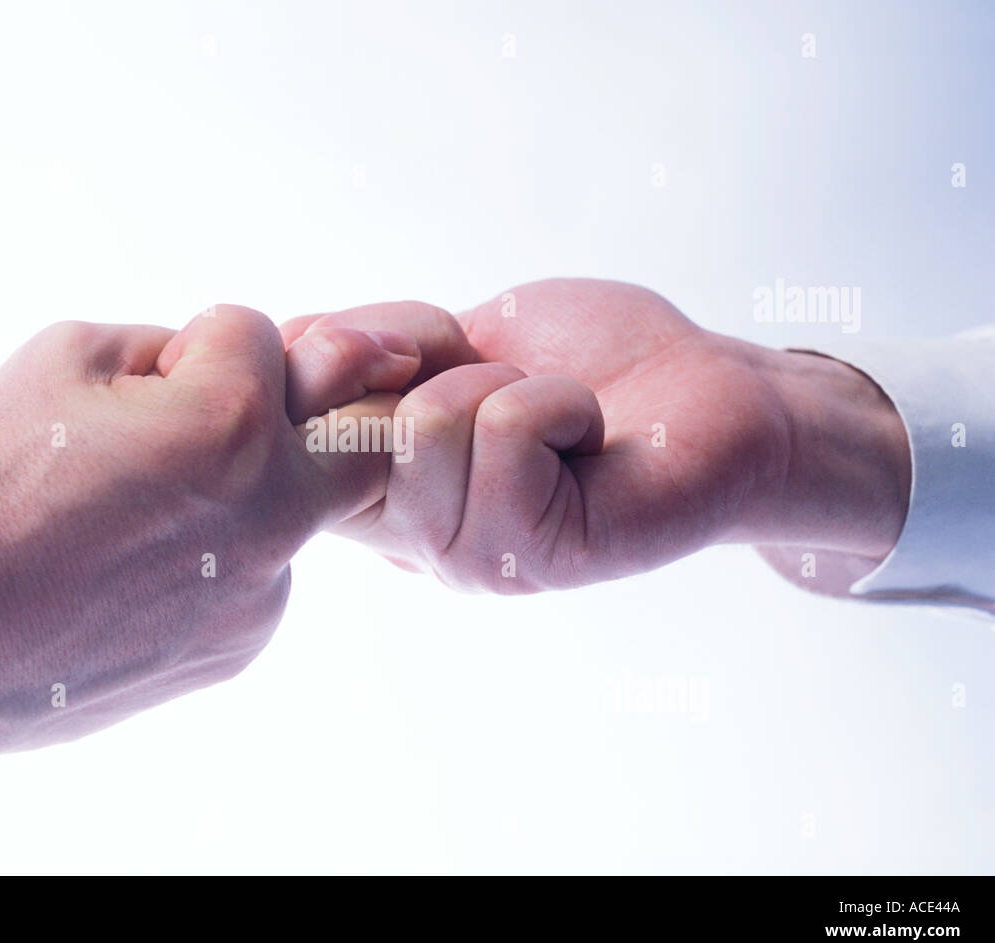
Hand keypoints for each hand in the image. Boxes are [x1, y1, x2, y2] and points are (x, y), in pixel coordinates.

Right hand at [0, 305, 433, 767]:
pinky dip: (220, 559)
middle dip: (304, 412)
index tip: (147, 383)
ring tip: (140, 519)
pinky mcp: (243, 644)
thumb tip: (211, 364)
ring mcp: (264, 588)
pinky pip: (258, 576)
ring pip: (295, 510)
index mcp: (234, 421)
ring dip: (248, 492)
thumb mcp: (61, 358)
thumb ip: (163, 346)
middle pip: (358, 437)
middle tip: (230, 424)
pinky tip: (135, 575)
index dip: (197, 345)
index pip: (259, 333)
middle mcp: (274, 509)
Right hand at [308, 279, 910, 593]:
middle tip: (502, 376)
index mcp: (376, 486)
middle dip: (430, 356)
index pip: (280, 426)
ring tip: (552, 413)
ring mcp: (468, 557)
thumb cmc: (588, 362)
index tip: (408, 345)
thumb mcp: (448, 333)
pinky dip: (557, 399)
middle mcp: (408, 538)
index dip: (328, 356)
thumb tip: (291, 348)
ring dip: (506, 384)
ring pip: (427, 426)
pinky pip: (507, 434)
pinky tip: (589, 435)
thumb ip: (357, 349)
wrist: (714, 389)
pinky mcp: (537, 556)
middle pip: (342, 424)